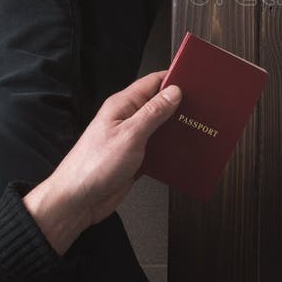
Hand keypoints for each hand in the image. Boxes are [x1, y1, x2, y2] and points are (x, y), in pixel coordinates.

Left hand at [24, 72, 181, 254]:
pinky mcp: (135, 158)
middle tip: (204, 106)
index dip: (174, 78)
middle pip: (159, 104)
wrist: (77, 202)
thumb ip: (153, 113)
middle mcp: (127, 119)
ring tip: (199, 127)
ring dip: (177, 128)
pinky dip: (171, 148)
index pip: (153, 82)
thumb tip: (174, 92)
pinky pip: (158, 147)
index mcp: (122, 105)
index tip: (196, 80)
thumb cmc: (93, 167)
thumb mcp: (129, 135)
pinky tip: (185, 151)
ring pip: (161, 126)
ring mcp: (131, 139)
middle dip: (181, 104)